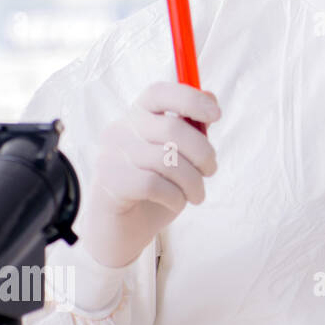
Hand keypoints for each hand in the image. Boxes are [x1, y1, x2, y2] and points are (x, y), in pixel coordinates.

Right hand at [81, 81, 220, 268]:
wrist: (121, 231)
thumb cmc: (155, 190)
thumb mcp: (180, 157)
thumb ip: (193, 129)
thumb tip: (211, 97)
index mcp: (137, 117)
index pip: (159, 93)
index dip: (190, 99)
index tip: (216, 115)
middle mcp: (120, 130)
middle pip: (173, 128)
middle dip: (203, 153)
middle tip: (210, 171)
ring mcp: (110, 155)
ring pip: (168, 160)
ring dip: (193, 182)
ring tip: (196, 194)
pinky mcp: (109, 182)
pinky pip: (155, 184)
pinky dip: (175, 196)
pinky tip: (175, 202)